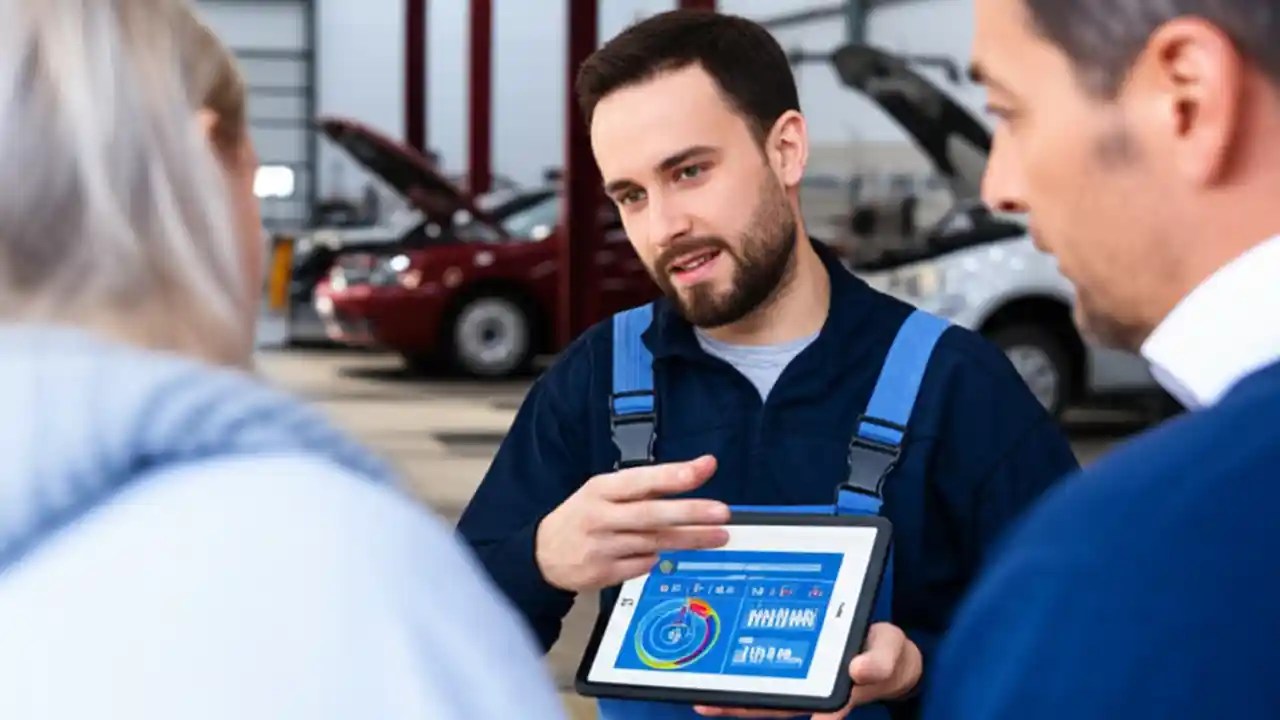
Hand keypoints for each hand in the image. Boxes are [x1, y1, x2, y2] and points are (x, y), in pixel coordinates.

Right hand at [535, 455, 730, 592]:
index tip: (704, 468)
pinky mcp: (603, 573)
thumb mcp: (602, 492)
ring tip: (718, 535)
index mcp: (600, 489)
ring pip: (654, 542)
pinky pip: (642, 565)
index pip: (642, 480)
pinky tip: (669, 555)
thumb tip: (690, 476)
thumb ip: (642, 487)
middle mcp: (601, 516)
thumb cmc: (581, 517)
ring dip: (690, 539)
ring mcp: (602, 547)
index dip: (674, 475)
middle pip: (651, 514)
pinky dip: (658, 559)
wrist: (542, 555)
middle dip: (690, 512)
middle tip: (721, 512)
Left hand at [693, 623, 922, 718]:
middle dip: (741, 705)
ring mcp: (803, 681)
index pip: (806, 704)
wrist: (884, 650)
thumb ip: (880, 661)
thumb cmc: (887, 654)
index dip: (781, 709)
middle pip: (773, 704)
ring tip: (700, 695)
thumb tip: (859, 670)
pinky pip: (766, 675)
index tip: (756, 710)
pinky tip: (716, 671)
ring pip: (764, 694)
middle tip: (706, 703)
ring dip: (734, 696)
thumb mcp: (892, 652)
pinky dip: (743, 674)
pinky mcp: (796, 667)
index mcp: (836, 689)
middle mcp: (814, 690)